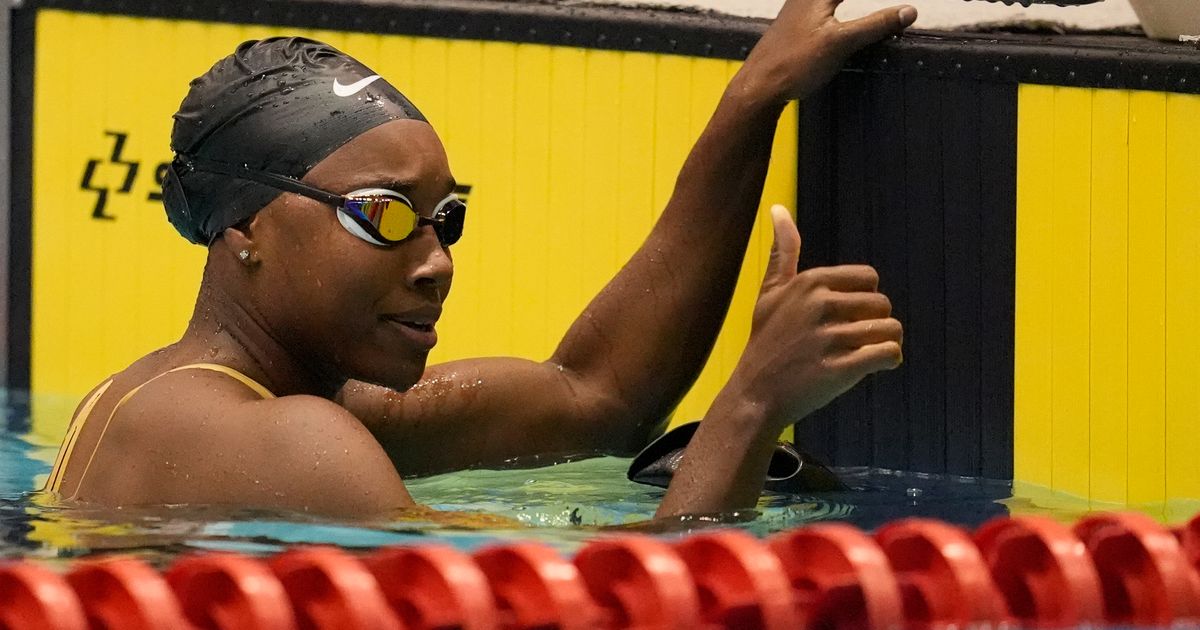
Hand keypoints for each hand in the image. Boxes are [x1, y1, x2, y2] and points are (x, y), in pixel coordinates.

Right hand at [731, 205, 902, 426]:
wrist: (755, 394)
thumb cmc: (766, 341)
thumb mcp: (769, 293)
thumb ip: (783, 252)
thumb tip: (778, 208)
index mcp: (810, 282)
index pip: (869, 278)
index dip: (863, 300)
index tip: (845, 318)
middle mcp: (820, 305)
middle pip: (882, 304)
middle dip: (873, 323)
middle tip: (852, 341)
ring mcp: (830, 337)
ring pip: (890, 329)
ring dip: (884, 343)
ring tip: (863, 354)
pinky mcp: (841, 369)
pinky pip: (889, 353)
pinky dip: (889, 360)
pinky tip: (874, 367)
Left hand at [738, 0, 916, 104]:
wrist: (758, 88)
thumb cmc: (792, 64)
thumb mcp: (841, 42)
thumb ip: (875, 25)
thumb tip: (907, 11)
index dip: (876, 5)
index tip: (898, 7)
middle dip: (854, 3)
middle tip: (885, 13)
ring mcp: (796, 14)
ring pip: (825, 1)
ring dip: (842, 3)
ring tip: (853, 11)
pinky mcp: (793, 31)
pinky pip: (819, 9)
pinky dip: (834, 7)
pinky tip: (835, 17)